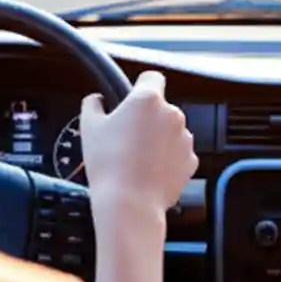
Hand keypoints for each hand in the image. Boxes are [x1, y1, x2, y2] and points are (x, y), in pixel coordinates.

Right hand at [80, 71, 198, 216]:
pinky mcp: (190, 160)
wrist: (129, 204)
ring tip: (137, 157)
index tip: (132, 98)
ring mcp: (184, 138)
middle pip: (161, 107)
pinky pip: (178, 152)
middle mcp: (172, 114)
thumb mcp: (90, 128)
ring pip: (170, 130)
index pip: (152, 77)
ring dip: (158, 138)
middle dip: (147, 118)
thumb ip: (93, 105)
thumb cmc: (109, 165)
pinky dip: (167, 158)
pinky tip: (149, 170)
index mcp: (148, 100)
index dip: (140, 85)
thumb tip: (96, 100)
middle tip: (127, 135)